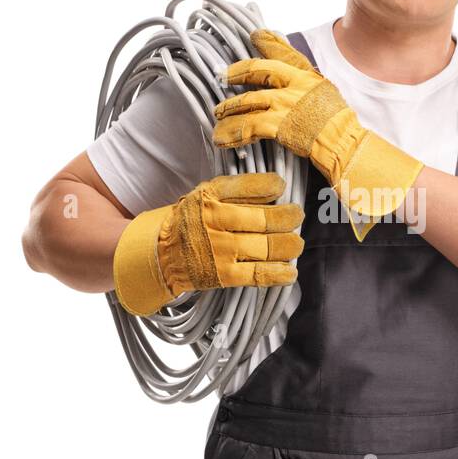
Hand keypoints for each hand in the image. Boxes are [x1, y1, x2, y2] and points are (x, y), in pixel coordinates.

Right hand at [112, 172, 303, 316]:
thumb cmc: (189, 221)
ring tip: (296, 243)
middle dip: (289, 217)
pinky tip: (290, 272)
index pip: (249, 186)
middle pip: (265, 219)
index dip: (272, 185)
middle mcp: (215, 221)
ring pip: (267, 247)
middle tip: (297, 216)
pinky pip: (258, 274)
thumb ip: (234, 189)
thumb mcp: (204, 195)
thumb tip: (276, 183)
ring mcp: (220, 249)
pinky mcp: (222, 275)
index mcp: (210, 196)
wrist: (160, 254)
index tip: (282, 186)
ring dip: (289, 245)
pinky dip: (279, 274)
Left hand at [214, 29, 423, 240]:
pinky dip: (232, 133)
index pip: (283, 51)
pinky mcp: (278, 124)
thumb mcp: (326, 93)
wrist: (345, 144)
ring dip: (229, 108)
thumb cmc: (338, 124)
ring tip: (218, 115)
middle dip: (235, 73)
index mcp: (306, 75)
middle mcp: (294, 84)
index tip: (253, 34)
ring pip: (247, 101)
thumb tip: (296, 80)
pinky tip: (222, 139)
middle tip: (221, 76)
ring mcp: (285, 104)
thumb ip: (307, 83)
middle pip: (257, 71)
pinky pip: (248, 126)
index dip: (266, 40)